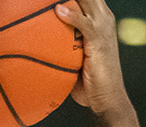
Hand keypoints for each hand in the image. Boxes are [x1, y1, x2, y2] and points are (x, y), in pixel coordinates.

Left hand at [54, 0, 129, 115]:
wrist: (107, 97)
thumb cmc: (89, 80)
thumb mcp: (75, 56)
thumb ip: (62, 43)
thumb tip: (37, 44)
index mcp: (99, 18)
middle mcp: (104, 18)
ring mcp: (103, 27)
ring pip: (87, 1)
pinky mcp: (100, 40)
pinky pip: (84, 23)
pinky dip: (72, 16)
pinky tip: (58, 11)